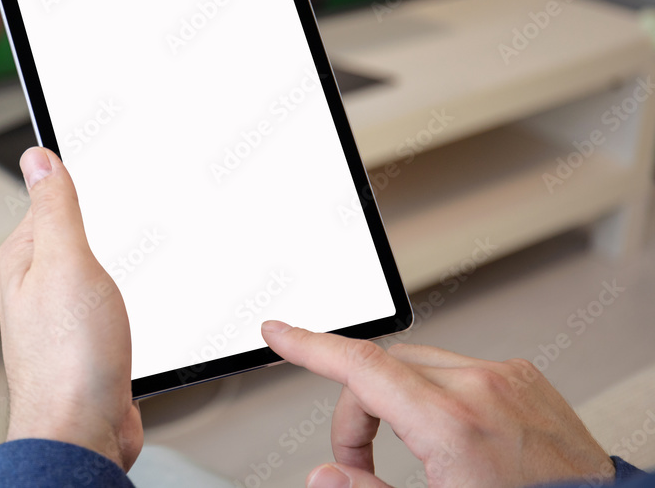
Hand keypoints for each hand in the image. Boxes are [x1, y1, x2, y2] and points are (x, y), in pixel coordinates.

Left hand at [0, 147, 141, 470]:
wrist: (84, 433)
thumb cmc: (67, 360)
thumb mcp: (65, 263)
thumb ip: (55, 209)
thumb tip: (37, 158)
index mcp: (26, 257)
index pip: (51, 198)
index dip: (84, 181)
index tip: (116, 170)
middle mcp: (41, 284)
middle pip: (82, 233)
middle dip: (112, 224)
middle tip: (141, 217)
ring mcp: (67, 314)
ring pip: (104, 270)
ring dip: (127, 265)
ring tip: (148, 258)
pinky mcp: (92, 341)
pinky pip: (117, 303)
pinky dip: (136, 297)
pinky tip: (148, 300)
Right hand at [262, 321, 612, 487]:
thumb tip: (322, 475)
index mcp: (453, 423)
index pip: (361, 366)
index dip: (309, 346)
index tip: (279, 333)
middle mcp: (481, 388)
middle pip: (382, 369)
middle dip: (357, 410)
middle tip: (359, 465)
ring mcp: (508, 379)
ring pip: (417, 364)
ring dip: (396, 400)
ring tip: (409, 454)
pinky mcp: (526, 380)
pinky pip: (459, 368)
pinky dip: (435, 392)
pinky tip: (447, 435)